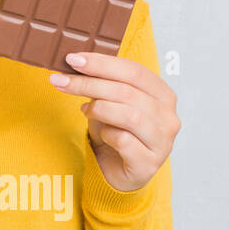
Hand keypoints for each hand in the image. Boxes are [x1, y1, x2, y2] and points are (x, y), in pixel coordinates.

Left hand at [48, 51, 180, 191]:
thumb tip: (75, 62)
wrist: (118, 171)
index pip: (134, 71)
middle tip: (60, 80)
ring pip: (128, 115)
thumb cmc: (116, 132)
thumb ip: (103, 83)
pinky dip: (107, 134)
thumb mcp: (110, 102)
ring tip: (83, 109)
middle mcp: (168, 116)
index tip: (73, 59)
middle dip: (89, 83)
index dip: (102, 63)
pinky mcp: (149, 163)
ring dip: (98, 108)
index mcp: (162, 94)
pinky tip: (101, 134)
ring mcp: (162, 141)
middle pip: (127, 91)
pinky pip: (124, 141)